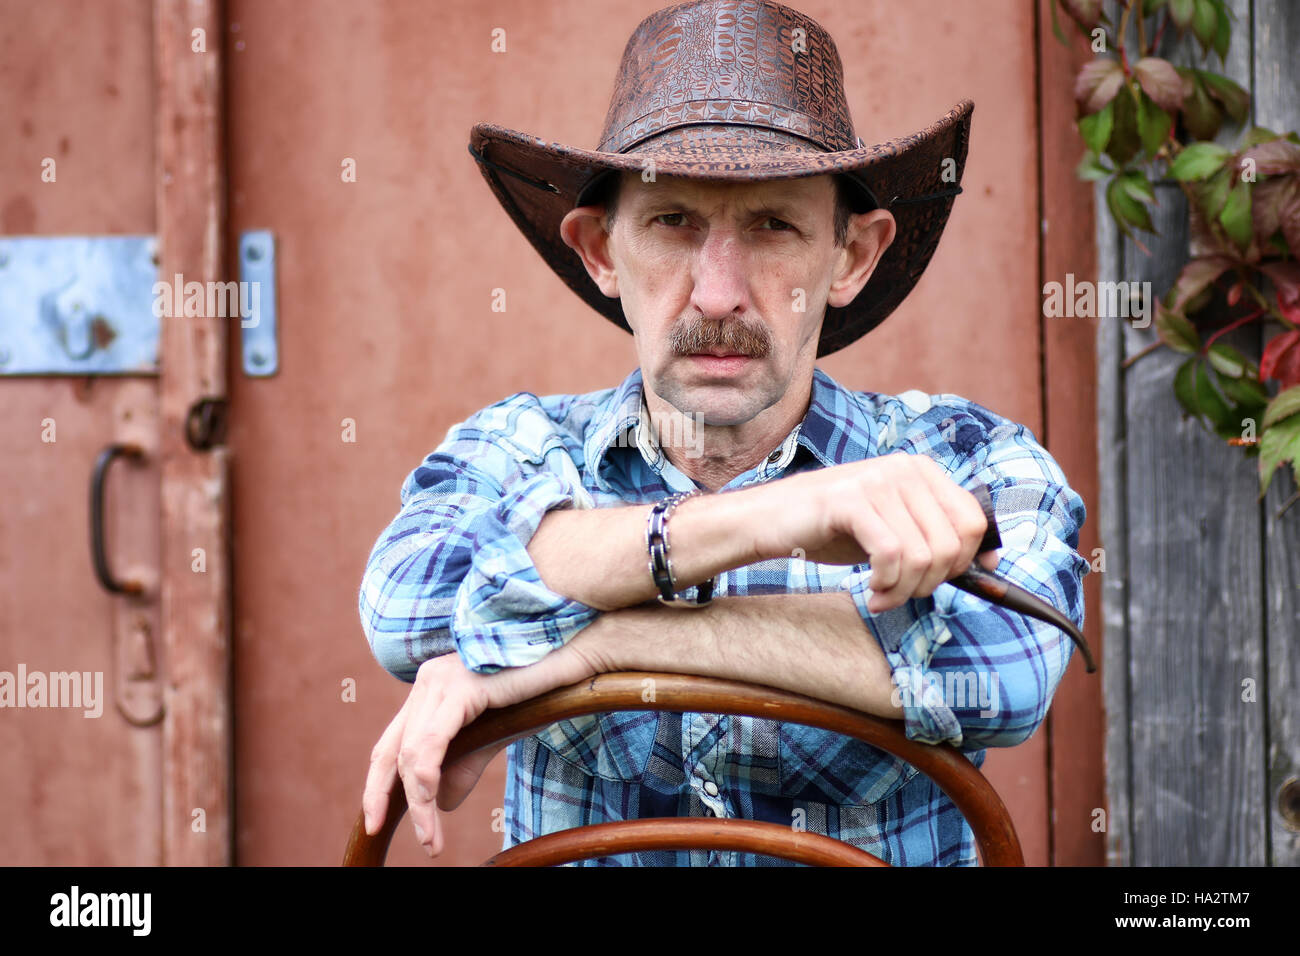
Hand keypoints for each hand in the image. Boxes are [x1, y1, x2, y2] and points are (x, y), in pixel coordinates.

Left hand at [362, 642, 597, 857]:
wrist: (572, 656)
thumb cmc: (537, 690)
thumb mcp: (494, 736)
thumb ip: (464, 764)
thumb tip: (439, 803)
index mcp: (431, 690)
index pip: (390, 745)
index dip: (378, 787)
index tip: (377, 824)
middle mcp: (428, 681)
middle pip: (388, 751)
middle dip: (383, 799)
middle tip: (402, 839)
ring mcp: (442, 681)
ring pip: (409, 753)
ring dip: (416, 804)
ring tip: (430, 838)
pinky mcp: (462, 687)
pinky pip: (431, 743)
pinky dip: (425, 781)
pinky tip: (432, 806)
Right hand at [754, 453, 1000, 613]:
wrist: (772, 521)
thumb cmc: (834, 529)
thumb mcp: (895, 529)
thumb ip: (936, 537)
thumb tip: (991, 563)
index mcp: (922, 471)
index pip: (975, 522)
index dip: (966, 563)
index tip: (939, 583)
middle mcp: (904, 468)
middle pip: (953, 543)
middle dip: (931, 583)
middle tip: (901, 594)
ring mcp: (877, 480)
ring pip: (923, 555)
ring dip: (904, 590)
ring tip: (882, 595)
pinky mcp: (850, 500)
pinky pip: (891, 555)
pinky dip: (886, 584)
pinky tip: (870, 589)